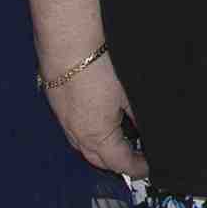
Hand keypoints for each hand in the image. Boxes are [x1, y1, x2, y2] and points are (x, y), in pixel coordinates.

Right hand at [43, 49, 147, 181]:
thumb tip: (149, 131)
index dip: (138, 167)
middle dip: (118, 163)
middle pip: (99, 160)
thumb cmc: (96, 65)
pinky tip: (101, 117)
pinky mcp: (57, 104)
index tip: (149, 165)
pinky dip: (89, 131)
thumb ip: (139, 117)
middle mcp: (76, 134)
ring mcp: (63, 119)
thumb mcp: (128, 94)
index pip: (120, 163)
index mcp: (96, 136)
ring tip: (122, 137)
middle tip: (137, 157)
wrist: (68, 40)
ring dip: (102, 148)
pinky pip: (74, 129)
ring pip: (84, 146)